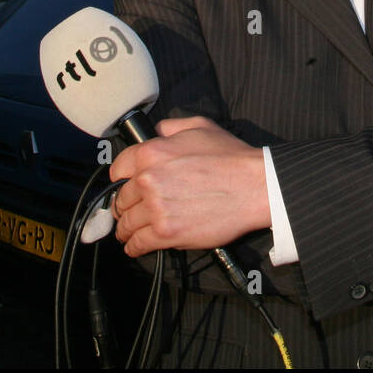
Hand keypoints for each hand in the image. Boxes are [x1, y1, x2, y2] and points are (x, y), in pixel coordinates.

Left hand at [109, 116, 269, 257]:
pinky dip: (134, 246)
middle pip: (121, 198)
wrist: (255, 186)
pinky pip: (138, 243)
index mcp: (152, 153)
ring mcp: (156, 208)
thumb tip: (156, 132)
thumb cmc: (232, 157)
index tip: (124, 187)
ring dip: (126, 228)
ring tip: (129, 232)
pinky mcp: (167, 232)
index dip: (121, 179)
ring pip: (126, 223)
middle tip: (129, 211)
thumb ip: (171, 127)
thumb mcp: (200, 126)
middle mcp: (148, 180)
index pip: (117, 169)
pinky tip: (136, 245)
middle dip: (124, 205)